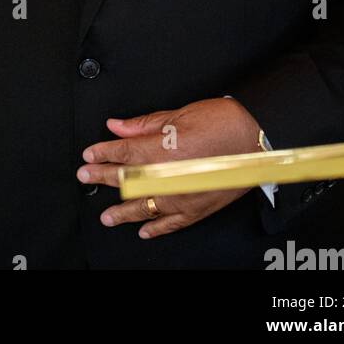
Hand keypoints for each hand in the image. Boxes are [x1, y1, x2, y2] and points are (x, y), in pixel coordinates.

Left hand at [76, 96, 260, 238]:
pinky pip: (172, 223)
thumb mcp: (179, 114)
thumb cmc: (223, 123)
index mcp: (164, 149)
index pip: (124, 153)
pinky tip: (143, 230)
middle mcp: (171, 177)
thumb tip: (117, 126)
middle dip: (103, 178)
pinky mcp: (199, 208)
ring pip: (145, 207)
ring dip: (122, 211)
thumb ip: (145, 124)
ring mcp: (185, 196)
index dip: (103, 154)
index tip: (88, 155)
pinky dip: (156, 228)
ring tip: (106, 216)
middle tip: (85, 177)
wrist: (259, 141)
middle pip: (128, 179)